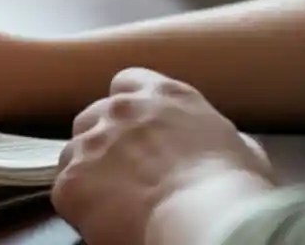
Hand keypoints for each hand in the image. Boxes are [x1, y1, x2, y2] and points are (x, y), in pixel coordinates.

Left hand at [51, 68, 274, 244]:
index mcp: (163, 95)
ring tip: (115, 203)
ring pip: (74, 153)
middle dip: (104, 141)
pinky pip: (65, 190)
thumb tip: (210, 143)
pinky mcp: (71, 180)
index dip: (129, 108)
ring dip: (89, 173)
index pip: (128, 83)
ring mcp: (91, 143)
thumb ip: (208, 132)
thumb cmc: (234, 190)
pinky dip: (80, 207)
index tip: (135, 130)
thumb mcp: (239, 146)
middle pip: (93, 117)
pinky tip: (104, 222)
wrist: (205, 218)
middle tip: (124, 174)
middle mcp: (120, 110)